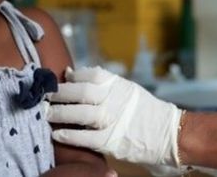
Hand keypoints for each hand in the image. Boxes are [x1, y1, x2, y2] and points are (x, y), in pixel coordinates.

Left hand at [45, 66, 181, 166]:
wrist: (169, 135)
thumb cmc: (147, 113)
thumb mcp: (129, 91)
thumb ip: (105, 85)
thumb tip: (72, 74)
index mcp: (119, 85)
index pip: (91, 75)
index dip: (73, 76)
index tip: (62, 79)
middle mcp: (115, 100)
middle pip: (81, 92)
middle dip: (61, 94)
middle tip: (46, 97)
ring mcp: (113, 120)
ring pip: (80, 114)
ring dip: (59, 114)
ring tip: (46, 115)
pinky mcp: (111, 141)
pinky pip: (85, 137)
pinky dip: (69, 135)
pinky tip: (57, 134)